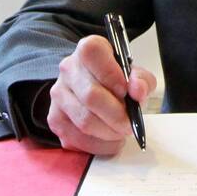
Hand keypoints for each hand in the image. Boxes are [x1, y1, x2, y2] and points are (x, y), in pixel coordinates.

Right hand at [46, 34, 155, 155]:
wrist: (98, 90)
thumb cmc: (117, 81)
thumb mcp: (135, 75)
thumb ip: (141, 80)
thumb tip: (137, 90)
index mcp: (88, 50)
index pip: (93, 54)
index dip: (111, 75)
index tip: (126, 91)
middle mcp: (68, 69)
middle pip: (90, 95)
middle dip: (116, 115)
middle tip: (129, 123)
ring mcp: (58, 94)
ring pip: (84, 121)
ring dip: (108, 132)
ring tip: (120, 131)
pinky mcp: (55, 119)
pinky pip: (77, 139)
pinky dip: (98, 145)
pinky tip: (109, 139)